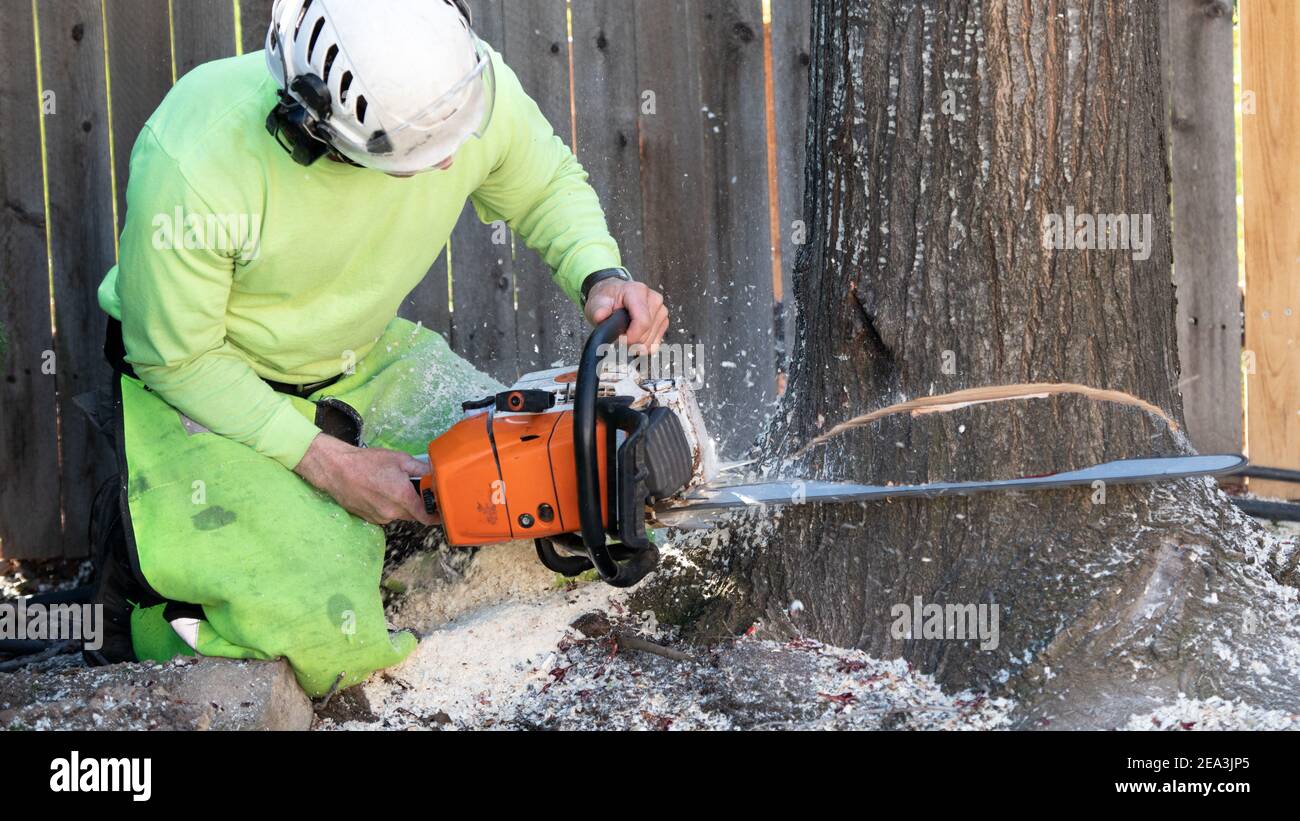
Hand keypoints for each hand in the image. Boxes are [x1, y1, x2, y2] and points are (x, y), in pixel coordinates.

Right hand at [294, 433, 434, 525]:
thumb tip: (436, 473)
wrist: (336, 470)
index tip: (441, 511)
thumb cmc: (368, 462)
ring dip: (401, 505)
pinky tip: (379, 492)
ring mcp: (379, 517)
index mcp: (403, 498)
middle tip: (415, 490)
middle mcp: (392, 512)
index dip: (436, 516)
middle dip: (418, 505)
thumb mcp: (399, 459)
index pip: (427, 517)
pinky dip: (387, 507)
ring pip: (399, 515)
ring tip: (391, 487)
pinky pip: (385, 515)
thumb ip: (421, 468)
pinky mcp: (369, 518)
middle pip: (414, 515)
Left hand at [584, 278, 669, 351]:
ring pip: (652, 340)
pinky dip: (644, 345)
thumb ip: (599, 310)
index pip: (643, 321)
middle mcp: (654, 299)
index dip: (632, 337)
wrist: (614, 295)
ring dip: (637, 344)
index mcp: (638, 291)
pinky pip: (656, 343)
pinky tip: (636, 338)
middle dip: (632, 341)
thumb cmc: (607, 299)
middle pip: (647, 333)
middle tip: (619, 336)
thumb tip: (601, 317)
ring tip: (627, 335)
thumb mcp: (597, 302)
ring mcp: (661, 310)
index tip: (620, 340)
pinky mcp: (663, 320)